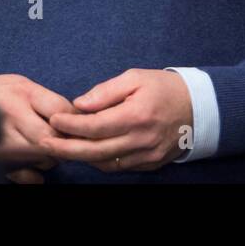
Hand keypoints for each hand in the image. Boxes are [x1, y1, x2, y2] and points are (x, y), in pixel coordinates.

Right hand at [0, 73, 72, 182]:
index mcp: (25, 93)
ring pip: (35, 155)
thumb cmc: (4, 91)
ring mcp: (2, 133)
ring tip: (49, 155)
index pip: (59, 110)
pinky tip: (36, 171)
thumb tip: (78, 120)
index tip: (77, 128)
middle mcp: (13, 112)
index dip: (73, 122)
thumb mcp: (26, 85)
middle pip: (48, 136)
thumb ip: (49, 102)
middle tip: (65, 146)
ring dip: (48, 160)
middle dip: (62, 145)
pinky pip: (17, 171)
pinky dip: (31, 176)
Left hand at [43, 69, 193, 172]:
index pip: (96, 126)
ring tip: (60, 147)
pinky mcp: (150, 164)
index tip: (53, 120)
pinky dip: (100, 162)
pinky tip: (86, 152)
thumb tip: (80, 104)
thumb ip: (105, 91)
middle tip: (44, 142)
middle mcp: (141, 139)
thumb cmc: (164, 88)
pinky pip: (119, 167)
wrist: (200, 108)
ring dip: (81, 157)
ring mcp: (147, 155)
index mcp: (137, 115)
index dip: (71, 125)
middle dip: (67, 148)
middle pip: (96, 151)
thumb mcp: (135, 78)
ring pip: (105, 163)